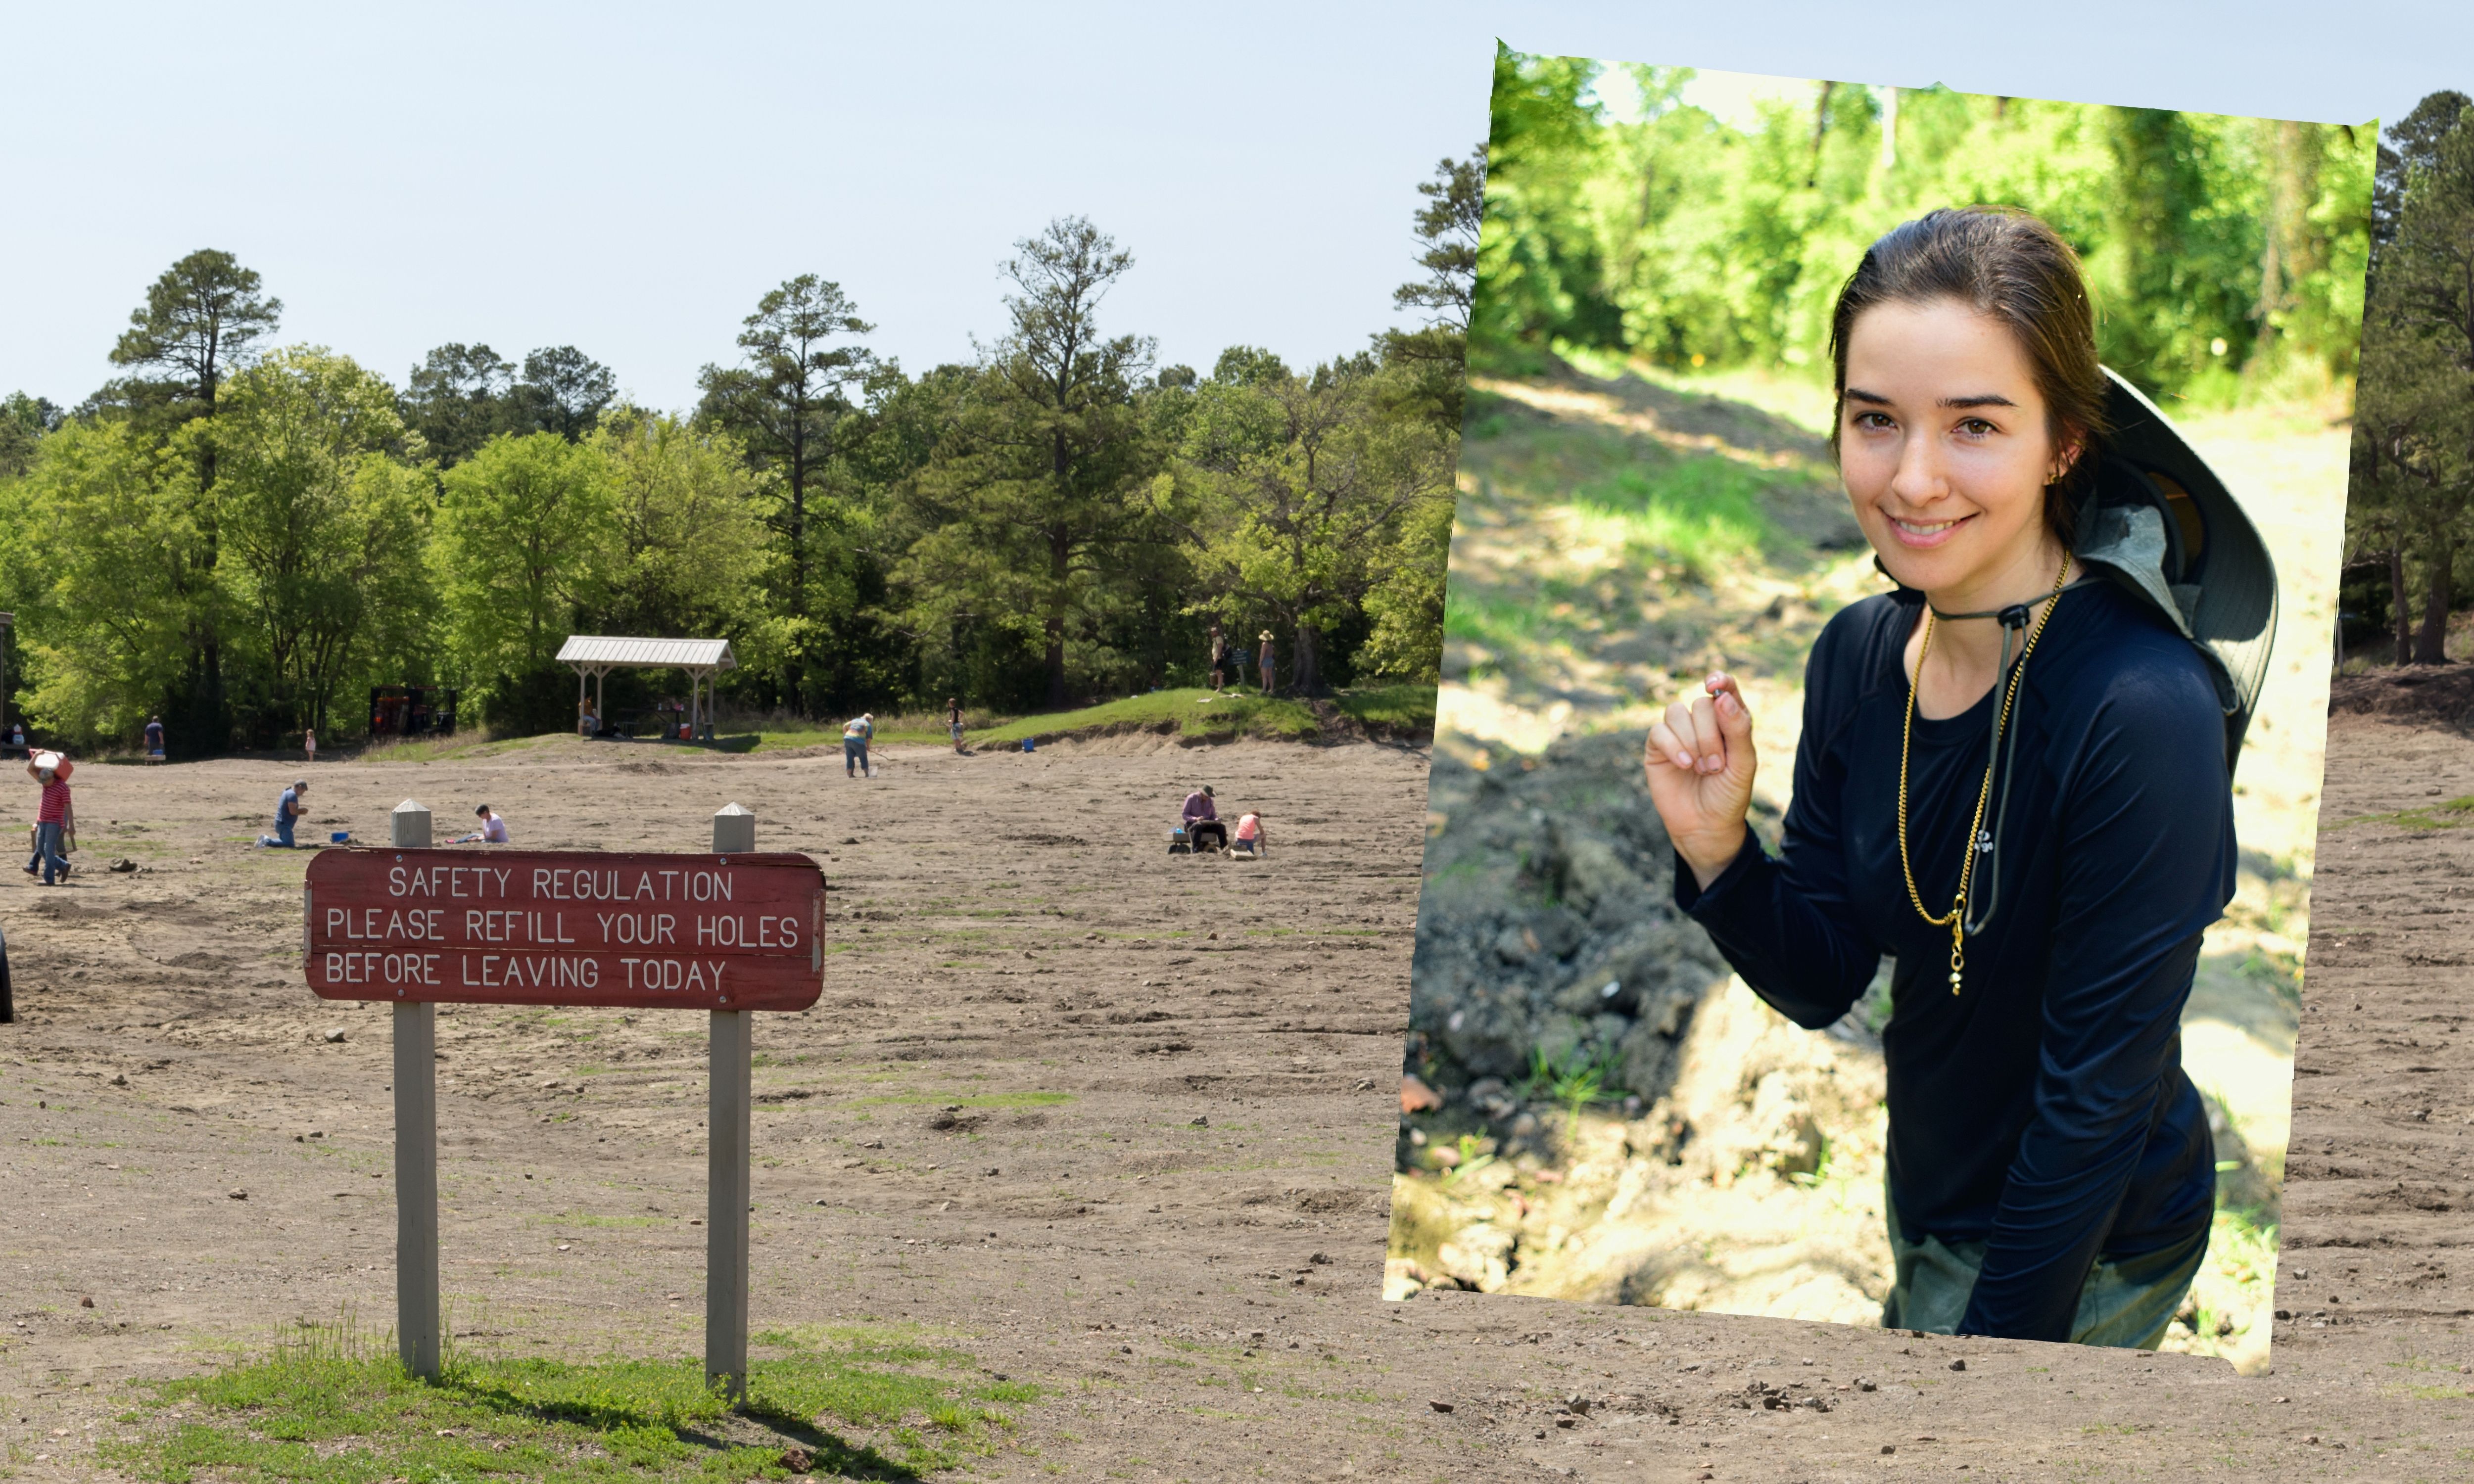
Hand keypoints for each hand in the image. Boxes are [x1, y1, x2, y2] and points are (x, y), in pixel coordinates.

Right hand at [1643, 672, 1758, 889]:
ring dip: (1692, 741)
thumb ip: (1737, 729)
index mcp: (1729, 721)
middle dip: (1710, 735)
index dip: (1720, 680)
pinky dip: (1673, 746)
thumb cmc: (1729, 795)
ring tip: (1701, 769)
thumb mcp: (1743, 764)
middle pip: (1702, 704)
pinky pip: (1659, 731)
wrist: (1706, 826)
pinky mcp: (1658, 747)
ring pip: (1677, 713)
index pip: (1725, 689)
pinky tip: (1684, 766)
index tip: (1713, 684)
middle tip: (1716, 766)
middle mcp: (1703, 723)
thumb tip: (1721, 696)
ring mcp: (1679, 733)